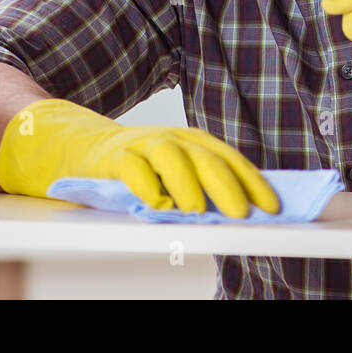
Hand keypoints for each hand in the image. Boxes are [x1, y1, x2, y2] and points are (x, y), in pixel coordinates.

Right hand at [0, 98, 280, 217]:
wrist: (80, 147)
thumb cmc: (138, 165)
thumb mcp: (175, 170)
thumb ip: (204, 185)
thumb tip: (247, 211)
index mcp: (194, 142)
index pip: (230, 159)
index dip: (252, 181)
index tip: (271, 206)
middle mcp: (172, 139)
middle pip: (206, 158)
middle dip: (228, 186)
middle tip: (242, 213)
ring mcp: (142, 145)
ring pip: (171, 157)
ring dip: (187, 184)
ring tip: (198, 211)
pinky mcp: (113, 158)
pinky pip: (131, 168)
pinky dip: (145, 185)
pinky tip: (156, 204)